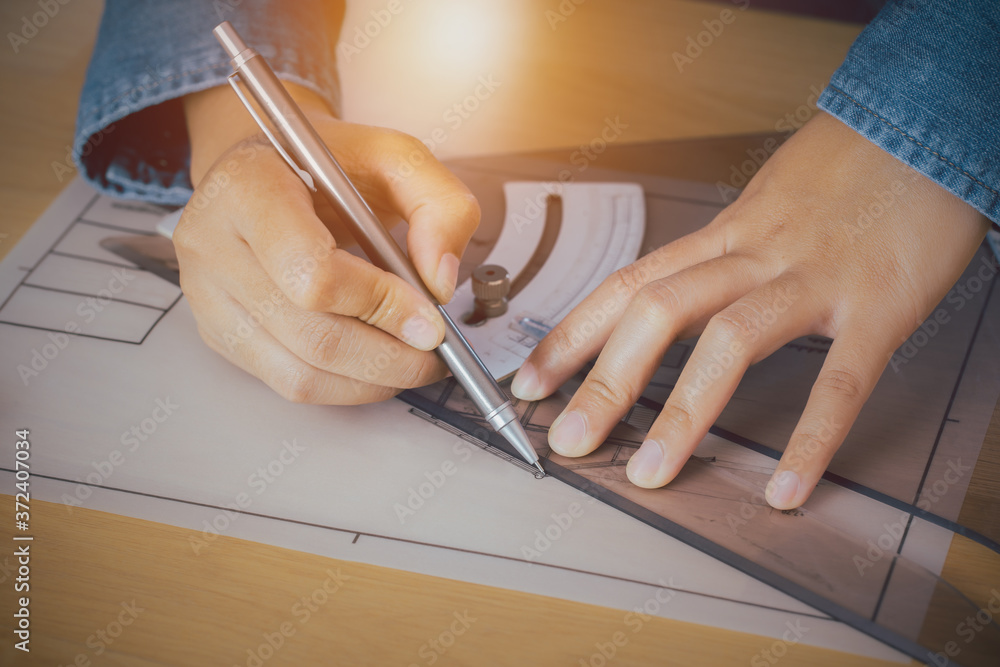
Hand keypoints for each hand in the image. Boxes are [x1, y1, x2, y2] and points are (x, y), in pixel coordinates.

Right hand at [174, 83, 478, 403]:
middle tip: (434, 352)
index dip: (380, 305)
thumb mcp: (397, 158)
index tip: (429, 318)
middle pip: (311, 335)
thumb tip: (440, 284)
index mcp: (247, 187)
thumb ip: (440, 207)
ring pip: (300, 373)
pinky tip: (376, 365)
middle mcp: (212, 243)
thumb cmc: (328, 162)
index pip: (313, 273)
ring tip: (413, 361)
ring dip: (372, 380)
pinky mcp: (217, 331)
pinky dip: (345, 386)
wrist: (268, 164)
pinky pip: (287, 383)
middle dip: (389, 355)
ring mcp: (206, 294)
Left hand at [511, 112, 987, 508]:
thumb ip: (719, 253)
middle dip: (604, 379)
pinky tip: (786, 486)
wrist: (928, 126)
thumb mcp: (763, 204)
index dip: (571, 336)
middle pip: (659, 311)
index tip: (530, 382)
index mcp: (723, 235)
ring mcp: (813, 278)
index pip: (627, 285)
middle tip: (567, 440)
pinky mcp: (876, 304)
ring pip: (730, 341)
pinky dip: (810, 438)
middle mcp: (754, 254)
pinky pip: (840, 380)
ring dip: (682, 412)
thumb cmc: (844, 171)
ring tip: (650, 473)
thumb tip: (670, 295)